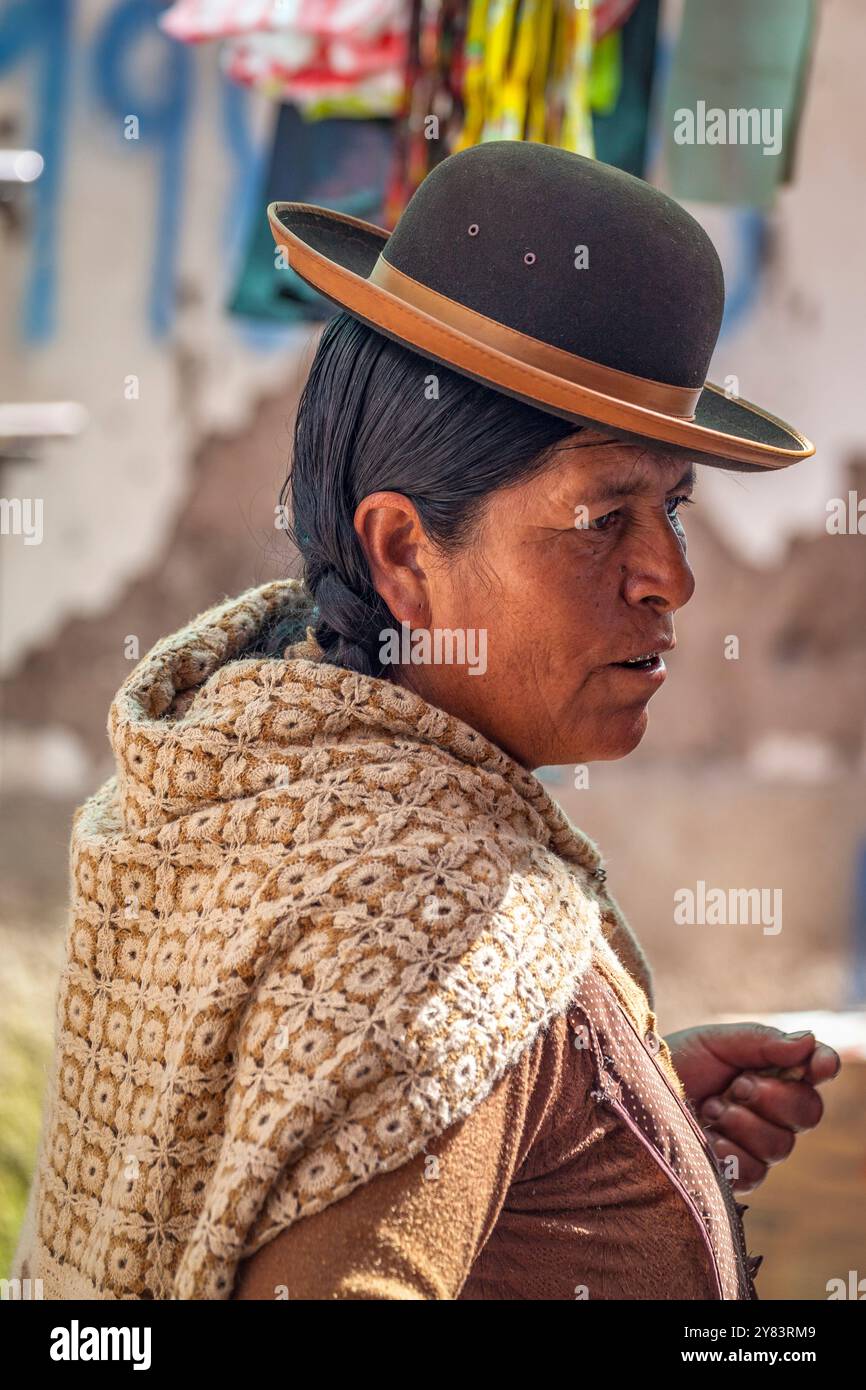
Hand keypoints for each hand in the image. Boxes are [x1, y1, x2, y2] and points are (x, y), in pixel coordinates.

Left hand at [664, 1023, 840, 1192]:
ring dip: (744, 1122)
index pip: (815, 1070)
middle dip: (774, 1097)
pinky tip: (707, 1137)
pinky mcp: (736, 1174)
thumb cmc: (677, 1063)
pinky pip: (755, 1171)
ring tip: (710, 1107)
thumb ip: (761, 1042)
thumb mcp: (715, 1042)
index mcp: (773, 1071)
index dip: (823, 1066)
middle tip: (737, 1085)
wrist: (635, 1092)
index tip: (816, 1065)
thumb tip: (808, 1042)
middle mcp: (772, 1110)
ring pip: (781, 1145)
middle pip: (808, 1112)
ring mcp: (756, 1144)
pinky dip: (729, 1152)